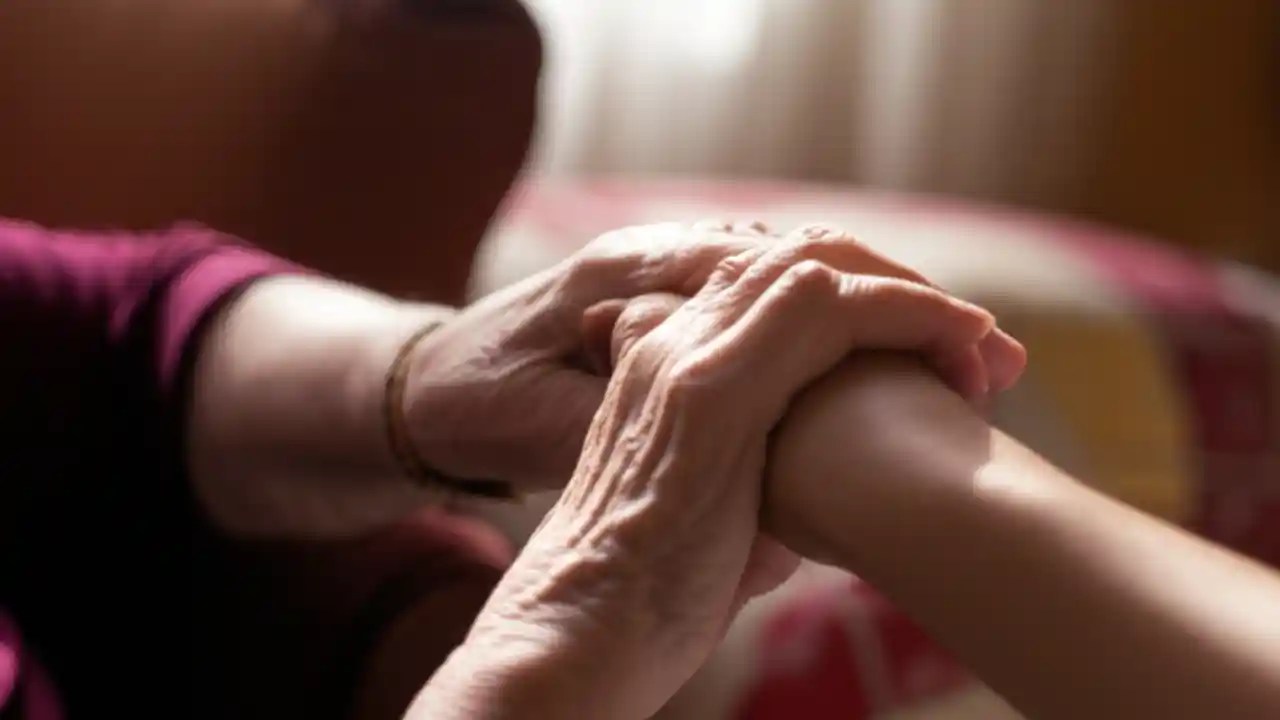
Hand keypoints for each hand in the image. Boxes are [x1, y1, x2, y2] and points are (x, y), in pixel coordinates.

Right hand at [426, 227, 1023, 718]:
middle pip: (798, 257)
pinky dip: (910, 314)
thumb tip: (810, 520)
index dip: (857, 303)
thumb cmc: (646, 596)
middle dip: (895, 285)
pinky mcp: (714, 392)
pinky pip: (835, 311)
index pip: (769, 287)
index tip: (926, 351)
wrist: (576, 632)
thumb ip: (753, 487)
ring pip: (820, 266)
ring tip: (977, 341)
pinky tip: (963, 342)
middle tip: (972, 340)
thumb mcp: (705, 515)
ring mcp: (687, 357)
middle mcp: (671, 340)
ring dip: (911, 292)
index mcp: (664, 362)